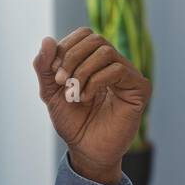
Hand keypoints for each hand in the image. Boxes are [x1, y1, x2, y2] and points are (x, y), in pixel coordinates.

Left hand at [33, 28, 152, 184]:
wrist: (86, 150)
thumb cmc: (72, 122)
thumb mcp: (50, 92)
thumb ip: (45, 67)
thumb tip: (47, 39)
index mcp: (95, 60)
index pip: (84, 34)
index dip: (66, 48)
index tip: (55, 74)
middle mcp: (114, 63)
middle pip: (95, 39)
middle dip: (72, 58)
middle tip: (62, 82)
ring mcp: (128, 75)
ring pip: (105, 52)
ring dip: (83, 72)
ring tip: (75, 94)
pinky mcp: (139, 88)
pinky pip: (117, 70)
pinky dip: (96, 82)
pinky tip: (87, 98)